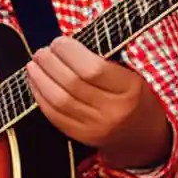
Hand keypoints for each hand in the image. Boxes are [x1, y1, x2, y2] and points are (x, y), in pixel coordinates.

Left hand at [26, 37, 172, 167]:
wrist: (143, 134)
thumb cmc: (134, 95)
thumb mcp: (132, 74)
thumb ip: (104, 60)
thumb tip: (66, 43)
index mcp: (129, 89)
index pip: (93, 70)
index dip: (69, 53)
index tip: (59, 41)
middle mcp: (112, 110)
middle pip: (71, 83)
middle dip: (50, 63)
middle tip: (42, 51)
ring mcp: (94, 126)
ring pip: (58, 100)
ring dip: (40, 78)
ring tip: (34, 64)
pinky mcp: (80, 136)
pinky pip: (53, 115)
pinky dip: (39, 96)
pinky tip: (35, 82)